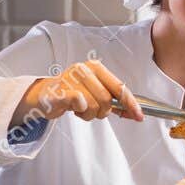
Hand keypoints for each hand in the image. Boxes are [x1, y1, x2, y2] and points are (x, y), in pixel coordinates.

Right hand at [12, 60, 143, 126]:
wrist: (45, 96)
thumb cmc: (72, 94)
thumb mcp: (94, 93)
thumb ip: (114, 101)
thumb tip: (135, 112)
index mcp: (95, 67)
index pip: (119, 87)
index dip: (130, 103)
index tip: (139, 116)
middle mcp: (84, 70)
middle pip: (107, 100)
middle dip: (103, 112)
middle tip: (93, 112)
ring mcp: (71, 79)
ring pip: (94, 106)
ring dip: (89, 115)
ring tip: (81, 110)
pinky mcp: (61, 91)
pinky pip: (80, 103)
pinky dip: (80, 111)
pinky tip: (74, 109)